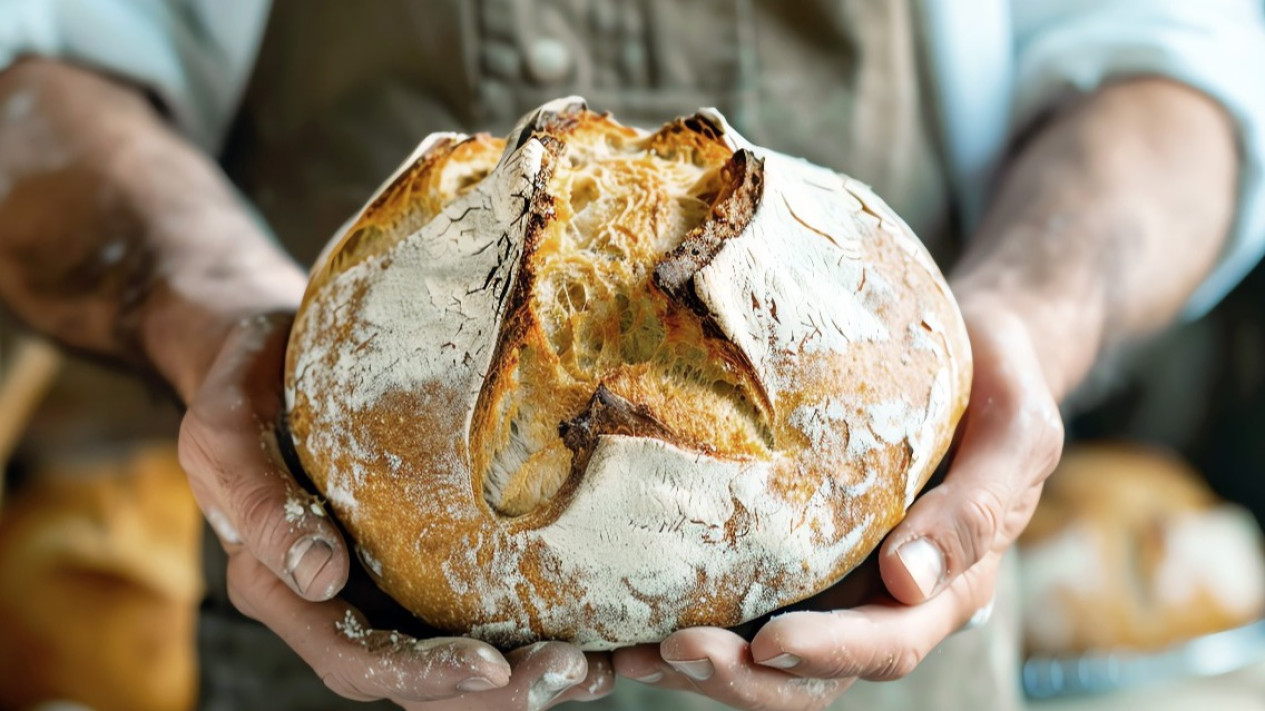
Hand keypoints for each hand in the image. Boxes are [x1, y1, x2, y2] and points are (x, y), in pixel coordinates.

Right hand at [178, 313, 613, 707]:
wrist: (270, 346)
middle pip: (419, 679)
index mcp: (282, 589)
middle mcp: (338, 602)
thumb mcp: (223, 429)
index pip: (356, 659)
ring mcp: (385, 582)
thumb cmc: (243, 382)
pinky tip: (592, 625)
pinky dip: (531, 623)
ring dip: (525, 675)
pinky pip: (478, 603)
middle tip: (573, 673)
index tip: (491, 668)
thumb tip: (321, 577)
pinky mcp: (424, 553)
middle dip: (497, 692)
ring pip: (457, 656)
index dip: (423, 675)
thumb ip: (258, 503)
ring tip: (596, 670)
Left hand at [612, 299, 1063, 709]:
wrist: (977, 348)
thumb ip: (977, 508)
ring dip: (704, 664)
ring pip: (767, 652)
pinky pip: (743, 596)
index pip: (888, 641)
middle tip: (670, 652)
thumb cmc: (1002, 381)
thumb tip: (909, 582)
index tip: (770, 644)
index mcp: (948, 585)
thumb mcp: (1017, 434)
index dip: (830, 652)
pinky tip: (631, 615)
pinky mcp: (796, 549)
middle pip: (812, 671)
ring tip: (630, 653)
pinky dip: (690, 612)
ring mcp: (835, 580)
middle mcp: (884, 598)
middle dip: (743, 677)